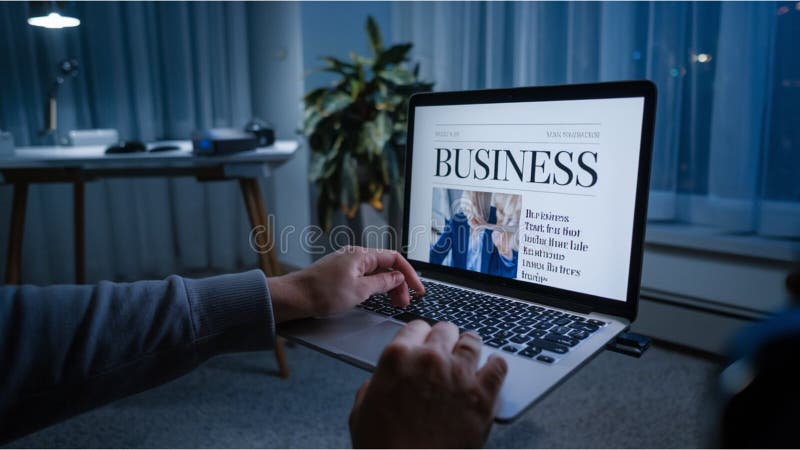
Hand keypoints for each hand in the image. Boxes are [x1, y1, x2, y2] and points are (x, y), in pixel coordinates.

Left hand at [267, 246, 424, 322]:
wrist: (293, 297)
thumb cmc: (322, 293)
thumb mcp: (359, 291)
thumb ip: (382, 283)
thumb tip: (398, 278)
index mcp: (362, 255)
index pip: (395, 259)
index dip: (409, 275)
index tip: (418, 290)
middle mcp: (355, 256)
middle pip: (386, 266)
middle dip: (399, 284)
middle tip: (403, 303)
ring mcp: (347, 265)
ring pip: (376, 273)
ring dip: (388, 287)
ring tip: (393, 304)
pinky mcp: (340, 274)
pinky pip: (364, 278)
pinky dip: (375, 288)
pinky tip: (376, 298)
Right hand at [349, 321, 507, 447]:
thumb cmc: (384, 448)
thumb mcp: (362, 412)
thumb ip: (374, 387)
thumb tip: (380, 383)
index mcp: (398, 357)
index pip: (415, 327)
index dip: (419, 336)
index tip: (423, 342)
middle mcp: (430, 359)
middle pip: (445, 330)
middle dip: (444, 340)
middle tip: (444, 351)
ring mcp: (459, 375)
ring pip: (472, 342)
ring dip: (469, 346)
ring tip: (470, 352)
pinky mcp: (483, 396)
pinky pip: (499, 367)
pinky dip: (496, 365)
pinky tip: (493, 366)